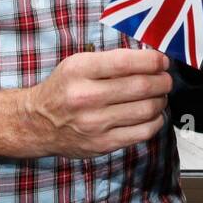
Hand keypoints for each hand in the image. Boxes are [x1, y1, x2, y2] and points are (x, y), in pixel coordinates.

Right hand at [20, 48, 172, 157]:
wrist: (37, 123)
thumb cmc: (62, 89)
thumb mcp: (77, 64)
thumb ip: (111, 60)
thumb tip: (150, 59)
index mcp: (80, 70)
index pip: (127, 62)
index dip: (153, 61)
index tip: (162, 61)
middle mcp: (86, 96)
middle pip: (142, 86)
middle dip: (162, 81)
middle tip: (165, 78)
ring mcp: (95, 123)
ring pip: (147, 110)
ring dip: (161, 100)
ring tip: (159, 95)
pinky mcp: (103, 144)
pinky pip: (143, 132)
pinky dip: (156, 121)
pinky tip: (153, 114)